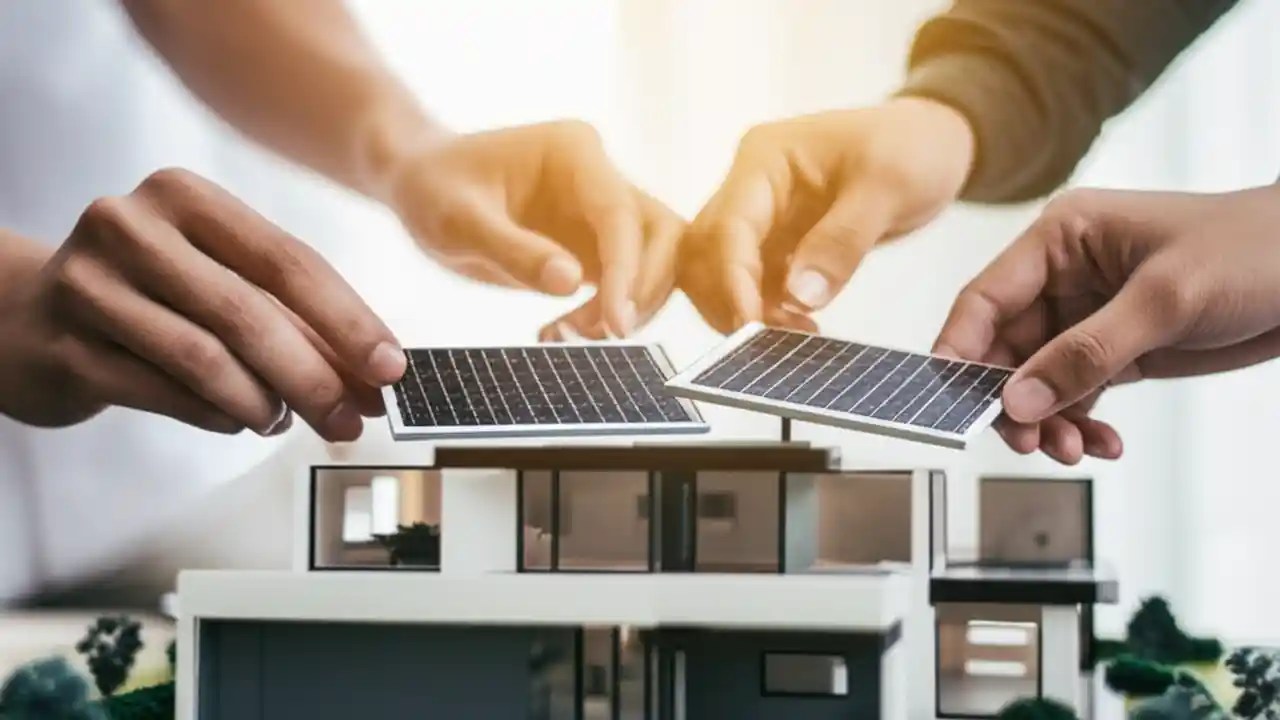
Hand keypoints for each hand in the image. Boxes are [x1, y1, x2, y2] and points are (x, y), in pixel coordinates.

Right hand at [0, 168, 405, 440]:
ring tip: (284, 420)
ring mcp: (89, 283)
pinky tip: (238, 420)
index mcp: (187, 196)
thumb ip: (295, 321)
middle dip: (314, 376)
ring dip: (263, 402)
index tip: (391, 369)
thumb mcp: (219, 280)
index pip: (288, 260)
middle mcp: (132, 226)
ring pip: (204, 357)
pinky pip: (163, 391)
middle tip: (351, 420)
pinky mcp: (66, 345)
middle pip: (249, 311)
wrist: (25, 316)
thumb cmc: (149, 294)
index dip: (347, 319)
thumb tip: (375, 377)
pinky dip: (215, 414)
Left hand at [386, 120, 684, 339]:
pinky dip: (607, 315)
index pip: (622, 214)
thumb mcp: (458, 221)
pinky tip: (562, 332)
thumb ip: (512, 250)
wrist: (421, 183)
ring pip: (656, 260)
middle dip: (641, 289)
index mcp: (574, 152)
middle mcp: (601, 177)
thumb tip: (572, 283)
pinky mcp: (596, 246)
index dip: (627, 271)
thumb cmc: (433, 188)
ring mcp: (602, 213)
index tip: (615, 323)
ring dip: (629, 306)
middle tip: (600, 333)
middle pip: (662, 234)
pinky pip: (627, 283)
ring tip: (569, 334)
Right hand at [680, 97, 974, 332]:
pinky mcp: (776, 248)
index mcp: (764, 160)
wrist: (933, 141)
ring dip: (744, 312)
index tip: (750, 324)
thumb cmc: (911, 146)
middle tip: (771, 339)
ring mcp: (760, 221)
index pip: (727, 225)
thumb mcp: (888, 184)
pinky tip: (800, 330)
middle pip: (704, 254)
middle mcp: (750, 190)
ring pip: (718, 276)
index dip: (732, 279)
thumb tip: (800, 297)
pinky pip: (753, 287)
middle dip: (728, 301)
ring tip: (795, 336)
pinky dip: (765, 314)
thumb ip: (843, 239)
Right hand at [933, 185, 1279, 463]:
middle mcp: (1064, 276)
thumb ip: (1086, 354)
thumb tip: (1018, 401)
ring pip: (1037, 379)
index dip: (958, 350)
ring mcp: (1089, 315)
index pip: (985, 298)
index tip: (946, 400)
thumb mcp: (1165, 301)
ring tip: (1073, 450)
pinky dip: (1081, 423)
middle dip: (1013, 400)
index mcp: (1062, 239)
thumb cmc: (1254, 251)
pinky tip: (1101, 443)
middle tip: (1031, 443)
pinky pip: (1076, 393)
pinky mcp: (1117, 349)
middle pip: (1004, 349)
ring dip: (1049, 420)